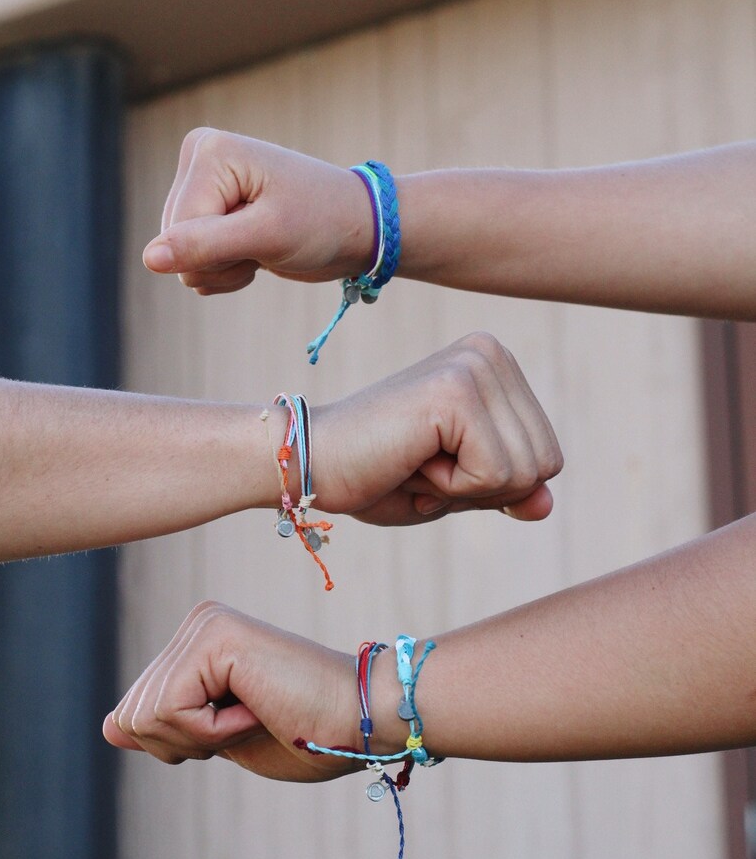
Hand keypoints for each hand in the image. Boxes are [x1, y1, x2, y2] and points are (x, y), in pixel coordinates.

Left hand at [103, 603, 363, 779]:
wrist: (365, 722)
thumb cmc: (310, 735)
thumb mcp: (221, 742)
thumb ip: (168, 729)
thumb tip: (109, 726)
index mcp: (196, 644)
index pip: (135, 714)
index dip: (182, 745)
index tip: (243, 725)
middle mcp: (195, 624)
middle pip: (130, 716)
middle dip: (185, 744)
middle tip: (251, 722)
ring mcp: (203, 625)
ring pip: (142, 718)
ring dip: (202, 739)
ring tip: (257, 713)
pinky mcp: (214, 636)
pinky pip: (169, 711)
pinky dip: (211, 732)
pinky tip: (256, 709)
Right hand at [143, 128, 373, 292]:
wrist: (357, 228)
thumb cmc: (322, 223)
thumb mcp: (266, 236)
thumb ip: (205, 246)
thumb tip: (149, 259)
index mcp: (208, 152)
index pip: (179, 230)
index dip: (219, 253)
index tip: (264, 237)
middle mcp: (198, 162)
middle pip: (174, 245)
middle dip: (221, 261)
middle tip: (265, 243)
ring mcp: (202, 188)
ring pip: (182, 260)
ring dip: (225, 268)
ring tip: (264, 244)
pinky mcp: (210, 213)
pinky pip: (194, 263)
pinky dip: (227, 270)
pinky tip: (257, 251)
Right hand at [312, 332, 562, 522]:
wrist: (310, 464)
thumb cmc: (377, 475)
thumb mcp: (459, 490)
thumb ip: (509, 491)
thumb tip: (548, 505)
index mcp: (496, 366)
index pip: (548, 457)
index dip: (493, 485)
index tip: (436, 461)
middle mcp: (491, 354)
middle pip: (546, 463)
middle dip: (485, 488)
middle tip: (423, 464)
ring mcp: (475, 366)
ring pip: (526, 472)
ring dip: (466, 489)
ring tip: (416, 459)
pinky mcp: (456, 390)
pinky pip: (496, 474)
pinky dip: (452, 488)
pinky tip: (411, 459)